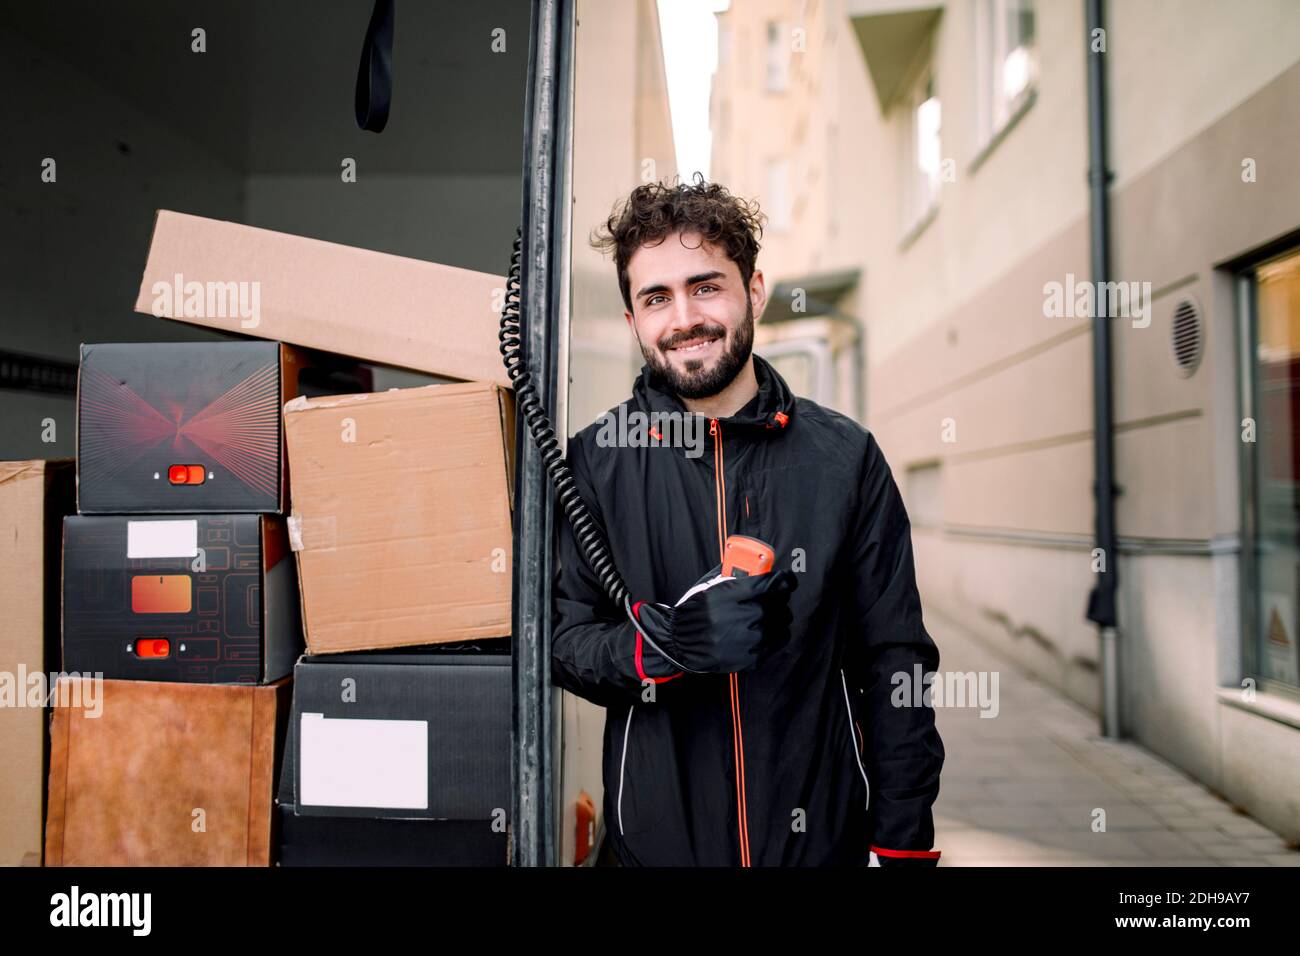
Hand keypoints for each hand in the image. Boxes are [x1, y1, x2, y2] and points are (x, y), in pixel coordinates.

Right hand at [632, 565, 796, 673]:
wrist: (680, 642)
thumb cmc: (696, 611)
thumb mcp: (710, 585)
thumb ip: (736, 575)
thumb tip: (761, 567)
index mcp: (731, 594)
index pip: (773, 583)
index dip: (786, 579)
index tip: (787, 579)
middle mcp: (742, 616)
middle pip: (780, 602)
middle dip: (780, 597)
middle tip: (775, 597)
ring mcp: (748, 638)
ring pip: (783, 621)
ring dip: (779, 615)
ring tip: (770, 614)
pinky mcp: (752, 656)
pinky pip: (779, 639)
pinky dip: (777, 632)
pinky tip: (768, 629)